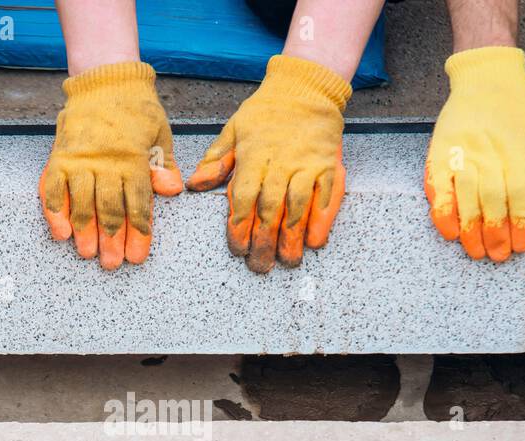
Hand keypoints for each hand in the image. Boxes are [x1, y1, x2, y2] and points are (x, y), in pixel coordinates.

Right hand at [40, 61, 181, 269]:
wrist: (105, 80)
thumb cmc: (137, 110)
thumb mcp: (160, 133)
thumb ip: (164, 164)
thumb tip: (172, 190)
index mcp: (133, 158)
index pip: (137, 202)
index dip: (137, 232)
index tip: (136, 256)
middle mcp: (106, 161)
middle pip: (108, 208)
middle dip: (110, 239)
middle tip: (111, 263)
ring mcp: (80, 159)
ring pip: (81, 202)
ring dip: (84, 231)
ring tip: (87, 254)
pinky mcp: (60, 156)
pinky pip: (53, 187)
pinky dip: (55, 211)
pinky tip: (60, 232)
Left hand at [186, 55, 349, 273]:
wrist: (305, 89)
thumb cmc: (266, 112)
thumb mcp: (234, 130)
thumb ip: (216, 160)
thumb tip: (195, 184)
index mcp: (254, 158)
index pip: (243, 199)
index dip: (239, 227)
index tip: (237, 249)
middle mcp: (281, 164)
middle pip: (270, 210)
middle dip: (264, 242)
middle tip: (260, 267)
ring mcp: (307, 166)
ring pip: (298, 208)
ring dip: (292, 237)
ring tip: (287, 261)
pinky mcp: (329, 166)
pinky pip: (327, 197)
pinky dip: (322, 219)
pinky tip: (314, 240)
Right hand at [424, 47, 524, 261]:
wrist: (483, 74)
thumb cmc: (517, 102)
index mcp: (514, 148)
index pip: (519, 193)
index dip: (521, 222)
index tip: (522, 245)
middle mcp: (486, 153)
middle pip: (491, 202)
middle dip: (495, 233)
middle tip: (499, 256)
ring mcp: (459, 155)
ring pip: (464, 200)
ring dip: (470, 230)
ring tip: (476, 252)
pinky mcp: (438, 156)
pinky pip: (437, 190)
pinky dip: (442, 213)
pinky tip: (450, 232)